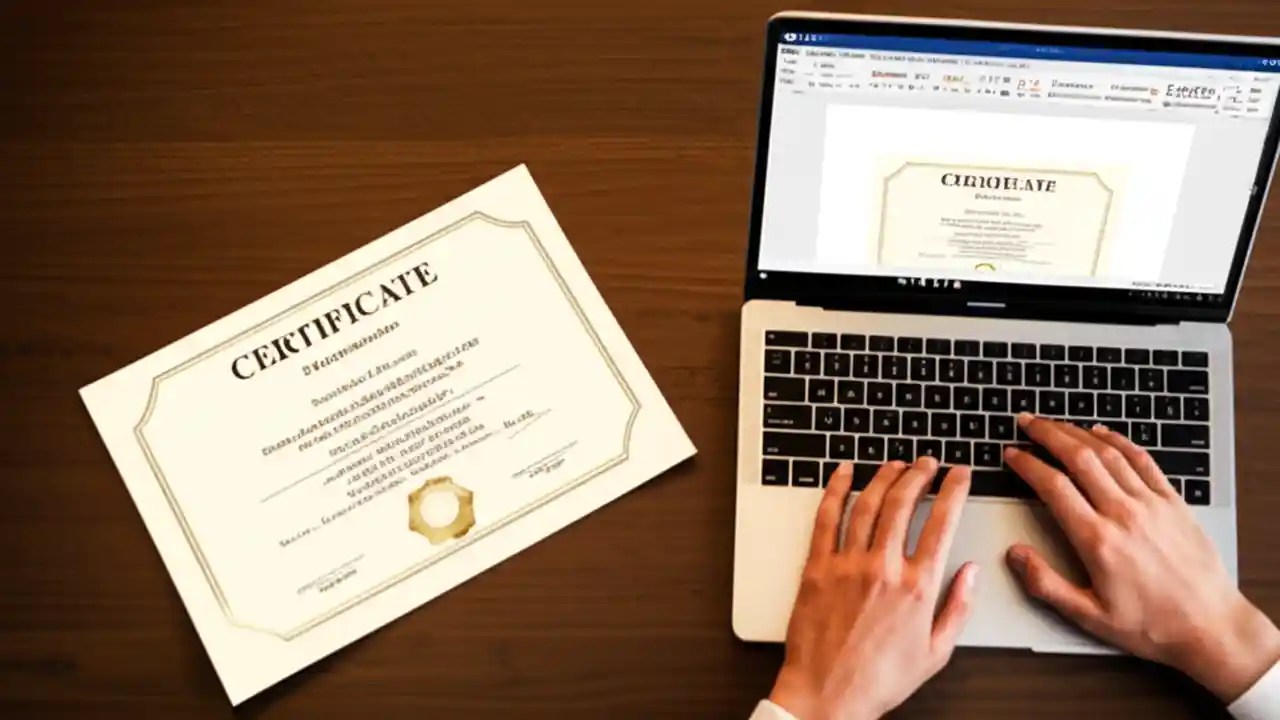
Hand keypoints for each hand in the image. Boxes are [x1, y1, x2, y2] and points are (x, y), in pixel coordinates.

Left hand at [769, 458, 978, 719]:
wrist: (828, 695)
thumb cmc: (880, 679)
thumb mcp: (937, 651)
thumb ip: (959, 607)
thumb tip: (972, 571)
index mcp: (917, 587)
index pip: (942, 523)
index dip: (954, 491)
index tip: (959, 475)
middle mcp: (883, 568)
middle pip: (903, 503)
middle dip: (919, 475)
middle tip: (927, 463)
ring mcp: (847, 565)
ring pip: (867, 504)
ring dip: (884, 477)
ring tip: (896, 464)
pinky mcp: (817, 568)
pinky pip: (826, 518)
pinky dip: (836, 490)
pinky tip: (844, 473)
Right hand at [1004, 414, 1279, 701]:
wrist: (1210, 625)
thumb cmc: (1151, 624)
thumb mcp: (1089, 616)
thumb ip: (1046, 584)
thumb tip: (1015, 555)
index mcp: (1097, 541)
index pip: (1053, 487)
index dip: (1028, 464)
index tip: (1012, 454)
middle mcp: (1123, 514)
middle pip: (1078, 459)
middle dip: (1047, 435)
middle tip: (1027, 422)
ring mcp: (1151, 504)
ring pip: (1108, 454)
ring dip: (1077, 433)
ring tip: (1055, 423)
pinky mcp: (1173, 502)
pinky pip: (1142, 460)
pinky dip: (1119, 441)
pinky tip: (1102, 433)